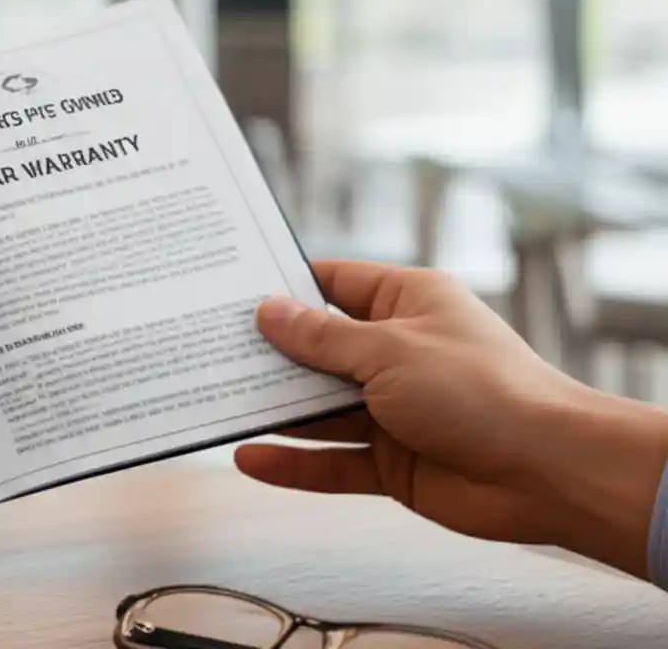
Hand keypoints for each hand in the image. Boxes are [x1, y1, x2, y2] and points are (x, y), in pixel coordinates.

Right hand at [235, 261, 667, 577]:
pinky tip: (250, 458)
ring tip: (215, 404)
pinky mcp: (391, 461)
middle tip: (208, 351)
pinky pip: (330, 460)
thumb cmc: (483, 392)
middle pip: (317, 350)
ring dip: (274, 410)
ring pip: (318, 408)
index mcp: (406, 303)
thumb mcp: (389, 350)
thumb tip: (269, 313)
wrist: (548, 472)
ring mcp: (392, 408)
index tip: (231, 293)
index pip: (333, 284)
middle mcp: (396, 352)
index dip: (284, 289)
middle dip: (269, 355)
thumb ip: (322, 339)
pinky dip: (293, 462)